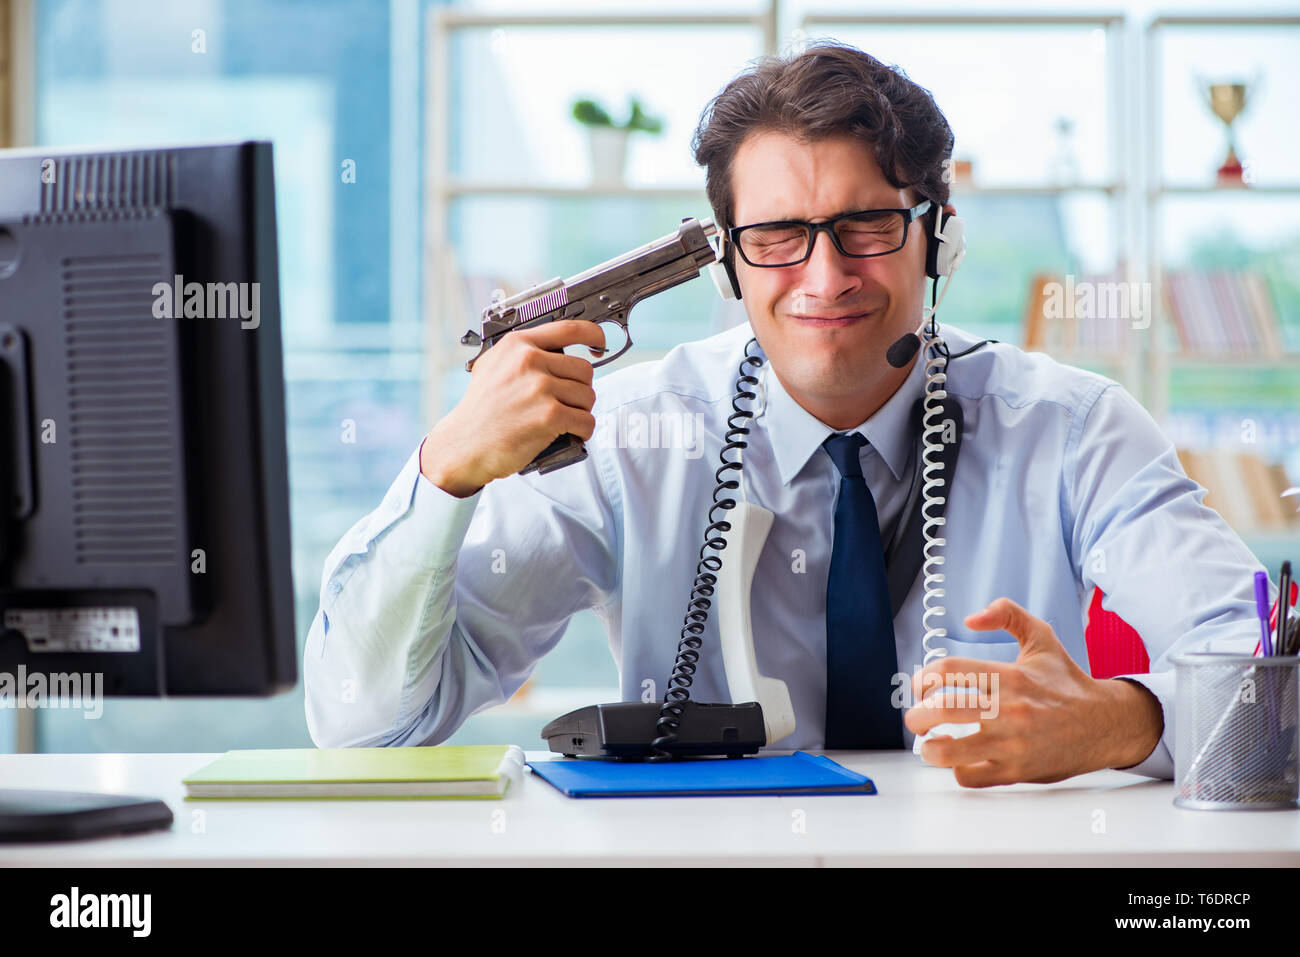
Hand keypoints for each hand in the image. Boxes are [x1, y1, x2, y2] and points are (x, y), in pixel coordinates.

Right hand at [420, 320, 606, 496]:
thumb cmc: (480, 410)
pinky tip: (571, 434)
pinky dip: (583, 431)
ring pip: (587, 396)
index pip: (569, 329)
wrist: (464, 444)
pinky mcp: (549, 415)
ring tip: (564, 420)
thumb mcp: (492, 367)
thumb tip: (556, 350)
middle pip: (584, 370)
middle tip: (567, 403)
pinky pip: (586, 420)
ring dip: (581, 412)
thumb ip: (521, 353)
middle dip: (580, 389)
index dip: (593, 334)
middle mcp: (530, 361)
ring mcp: (540, 387)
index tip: (600, 342)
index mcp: (518, 345)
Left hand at [904, 597, 1163, 786]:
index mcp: (1009, 677)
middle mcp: (1008, 711)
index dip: (923, 676)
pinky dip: (957, 770)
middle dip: (916, 716)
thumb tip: (970, 617)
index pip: (949, 670)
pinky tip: (960, 759)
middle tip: (915, 718)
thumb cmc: (1067, 683)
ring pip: (950, 751)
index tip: (918, 685)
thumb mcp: (1041, 638)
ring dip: (929, 748)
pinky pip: (970, 777)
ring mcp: (1012, 744)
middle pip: (942, 711)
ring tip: (929, 743)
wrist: (1105, 724)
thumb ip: (1007, 614)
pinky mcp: (1016, 772)